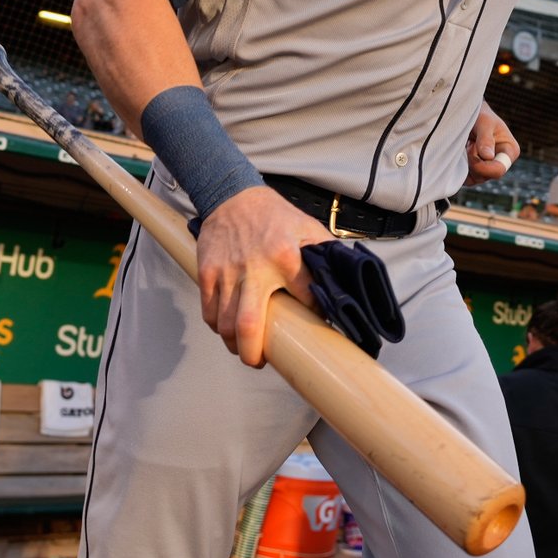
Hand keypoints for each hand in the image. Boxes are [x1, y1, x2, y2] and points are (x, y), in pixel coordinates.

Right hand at [196, 187, 330, 367]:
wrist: (232, 195)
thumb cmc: (273, 215)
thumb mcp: (306, 226)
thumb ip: (325, 252)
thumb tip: (349, 278)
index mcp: (287, 257)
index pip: (306, 302)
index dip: (313, 319)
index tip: (313, 326)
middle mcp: (256, 268)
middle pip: (249, 326)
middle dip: (253, 354)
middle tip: (259, 361)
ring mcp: (228, 272)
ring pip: (225, 325)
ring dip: (234, 344)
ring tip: (244, 348)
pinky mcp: (208, 272)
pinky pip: (209, 311)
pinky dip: (216, 327)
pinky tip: (226, 328)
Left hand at [464, 100, 519, 184]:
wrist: (469, 116)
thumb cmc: (480, 115)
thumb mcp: (484, 122)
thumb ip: (486, 139)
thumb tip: (488, 156)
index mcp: (510, 151)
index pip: (499, 170)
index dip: (483, 166)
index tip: (470, 150)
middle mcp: (501, 163)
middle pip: (486, 176)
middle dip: (473, 162)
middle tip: (469, 144)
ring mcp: (489, 169)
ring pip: (476, 178)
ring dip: (466, 164)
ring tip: (467, 145)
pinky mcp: (477, 172)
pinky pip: (467, 179)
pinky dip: (461, 169)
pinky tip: (461, 153)